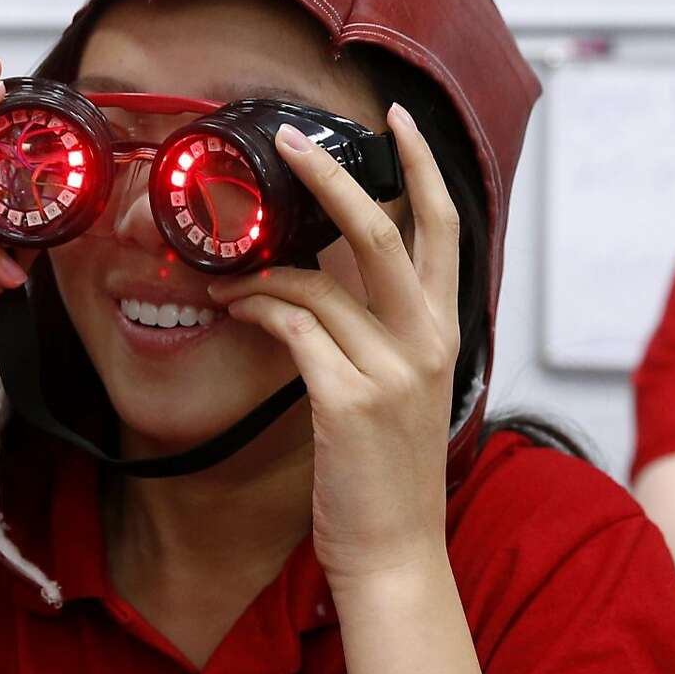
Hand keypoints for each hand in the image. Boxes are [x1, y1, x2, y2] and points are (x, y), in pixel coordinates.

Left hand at [206, 105, 458, 588]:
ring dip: (264, 271)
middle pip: (387, 231)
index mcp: (446, 331)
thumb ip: (383, 331)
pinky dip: (258, 310)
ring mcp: (392, 369)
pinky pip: (293, 328)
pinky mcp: (349, 400)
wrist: (396, 552)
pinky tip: (236, 309)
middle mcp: (429, 341)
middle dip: (333, 178)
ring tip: (228, 277)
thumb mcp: (403, 390)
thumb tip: (327, 278)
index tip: (393, 121)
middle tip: (289, 140)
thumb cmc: (388, 472)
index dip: (421, 167)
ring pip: (321, 283)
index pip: (445, 228)